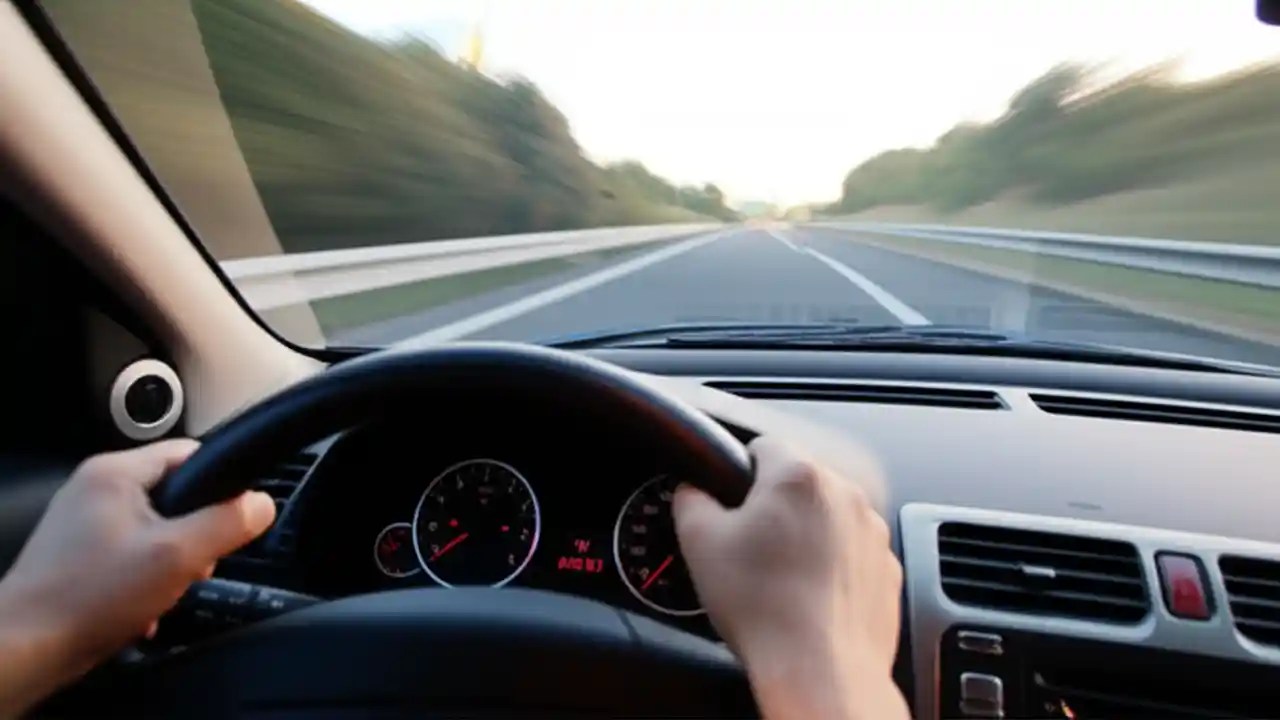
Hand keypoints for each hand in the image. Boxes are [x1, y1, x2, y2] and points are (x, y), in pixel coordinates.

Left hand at [0, 440, 275, 716]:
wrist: (27, 649)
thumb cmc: (92, 596)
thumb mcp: (178, 556)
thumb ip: (227, 524)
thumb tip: (262, 504)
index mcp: (115, 472)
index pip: (191, 453)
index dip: (221, 485)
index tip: (232, 520)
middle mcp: (95, 488)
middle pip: (176, 495)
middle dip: (195, 534)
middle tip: (193, 565)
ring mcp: (83, 522)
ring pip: (156, 530)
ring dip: (171, 562)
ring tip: (164, 590)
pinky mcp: (78, 555)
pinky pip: (133, 555)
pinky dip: (146, 579)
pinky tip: (144, 605)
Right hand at [673, 436, 906, 719]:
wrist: (818, 669)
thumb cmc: (763, 608)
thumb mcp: (699, 542)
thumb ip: (690, 498)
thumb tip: (692, 490)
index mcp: (798, 476)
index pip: (762, 445)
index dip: (737, 472)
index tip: (730, 502)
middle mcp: (845, 495)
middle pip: (798, 482)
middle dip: (773, 507)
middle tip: (748, 548)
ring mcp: (872, 533)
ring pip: (828, 518)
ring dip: (806, 535)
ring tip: (779, 578)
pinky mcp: (887, 569)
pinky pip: (852, 554)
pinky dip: (832, 567)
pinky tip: (807, 596)